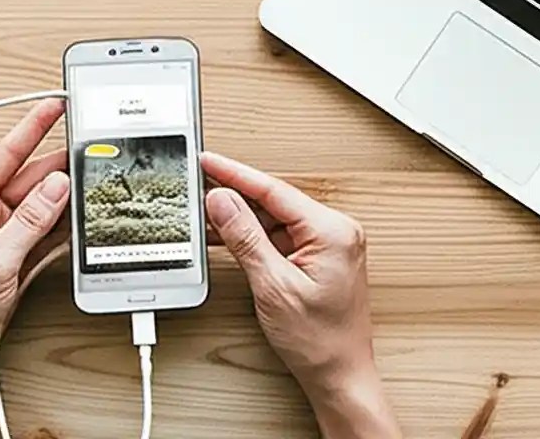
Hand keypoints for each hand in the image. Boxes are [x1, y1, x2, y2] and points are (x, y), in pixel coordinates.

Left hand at [0, 98, 70, 394]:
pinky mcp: (7, 262)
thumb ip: (29, 221)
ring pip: (39, 209)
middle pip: (28, 180)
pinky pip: (41, 235)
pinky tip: (80, 224)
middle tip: (93, 150)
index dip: (32, 127)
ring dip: (63, 201)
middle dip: (60, 166)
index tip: (55, 105)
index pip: (5, 154)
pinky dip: (61, 230)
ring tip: (94, 184)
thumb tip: (56, 186)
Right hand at [201, 152, 400, 438]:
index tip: (209, 161)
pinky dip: (255, 238)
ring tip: (206, 217)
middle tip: (199, 188)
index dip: (235, 174)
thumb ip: (245, 239)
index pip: (274, 190)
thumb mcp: (273, 286)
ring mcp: (329, 245)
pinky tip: (229, 238)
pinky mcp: (320, 258)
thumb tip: (223, 202)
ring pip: (275, 220)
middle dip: (235, 197)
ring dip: (242, 221)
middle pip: (274, 202)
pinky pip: (282, 237)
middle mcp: (336, 231)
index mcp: (332, 231)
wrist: (340, 376)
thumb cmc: (320, 341)